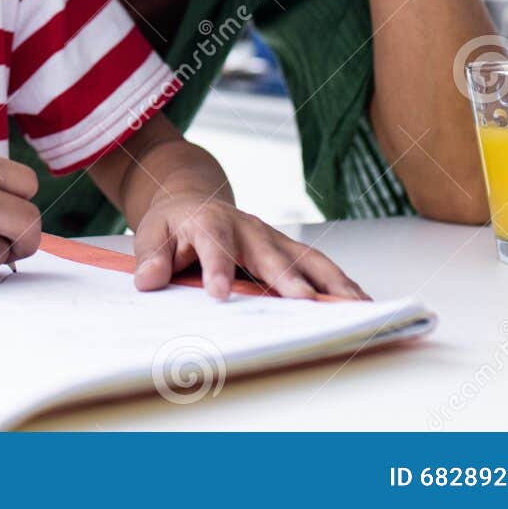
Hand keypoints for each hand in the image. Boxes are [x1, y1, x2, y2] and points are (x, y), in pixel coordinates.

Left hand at [131, 195, 370, 300]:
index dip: (218, 268)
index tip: (220, 294)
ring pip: (306, 259)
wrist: (192, 200)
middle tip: (305, 303)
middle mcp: (248, 228)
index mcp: (210, 223)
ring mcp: (273, 238)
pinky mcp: (288, 249)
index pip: (214, 245)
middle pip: (271, 254)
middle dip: (289, 278)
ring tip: (355, 308)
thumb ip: (152, 256)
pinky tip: (360, 304)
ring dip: (330, 282)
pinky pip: (317, 266)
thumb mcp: (151, 234)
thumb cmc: (173, 224)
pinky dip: (340, 284)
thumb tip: (148, 279)